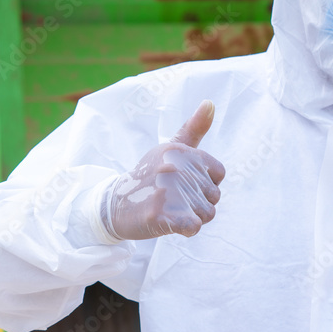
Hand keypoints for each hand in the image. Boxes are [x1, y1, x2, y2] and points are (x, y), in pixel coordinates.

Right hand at [102, 100, 225, 240]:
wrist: (113, 206)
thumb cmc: (149, 177)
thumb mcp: (170, 150)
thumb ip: (193, 129)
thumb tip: (210, 102)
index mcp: (178, 151)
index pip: (219, 173)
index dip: (205, 184)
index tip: (183, 184)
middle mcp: (173, 167)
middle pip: (214, 196)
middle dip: (199, 204)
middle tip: (172, 200)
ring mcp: (166, 191)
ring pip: (207, 214)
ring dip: (192, 218)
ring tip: (169, 210)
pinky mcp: (159, 214)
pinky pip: (194, 226)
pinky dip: (187, 230)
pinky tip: (171, 224)